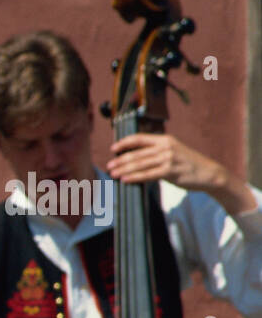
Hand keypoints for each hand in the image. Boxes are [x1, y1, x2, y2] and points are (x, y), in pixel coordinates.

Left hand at [107, 133, 255, 213]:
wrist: (208, 173)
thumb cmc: (187, 164)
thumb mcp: (173, 151)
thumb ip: (156, 152)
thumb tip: (134, 157)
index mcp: (165, 140)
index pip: (139, 138)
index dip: (124, 143)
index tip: (112, 148)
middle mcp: (166, 147)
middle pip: (137, 153)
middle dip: (120, 160)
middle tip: (108, 166)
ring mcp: (168, 159)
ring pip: (140, 164)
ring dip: (124, 169)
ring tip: (113, 173)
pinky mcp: (170, 171)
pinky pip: (148, 175)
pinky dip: (134, 177)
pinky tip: (125, 179)